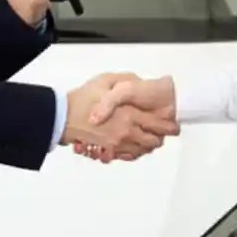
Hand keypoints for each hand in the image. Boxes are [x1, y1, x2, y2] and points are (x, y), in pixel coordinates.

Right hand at [61, 73, 178, 162]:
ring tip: (151, 137)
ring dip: (148, 144)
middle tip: (165, 131)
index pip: (158, 125)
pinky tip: (135, 145)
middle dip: (161, 136)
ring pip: (142, 150)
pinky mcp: (108, 151)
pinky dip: (135, 152)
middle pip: (153, 141)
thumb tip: (141, 83)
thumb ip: (128, 81)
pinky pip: (128, 156)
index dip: (169, 126)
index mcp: (129, 115)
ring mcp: (117, 143)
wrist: (63, 115)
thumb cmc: (83, 98)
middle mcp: (126, 132)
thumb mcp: (108, 80)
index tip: (174, 123)